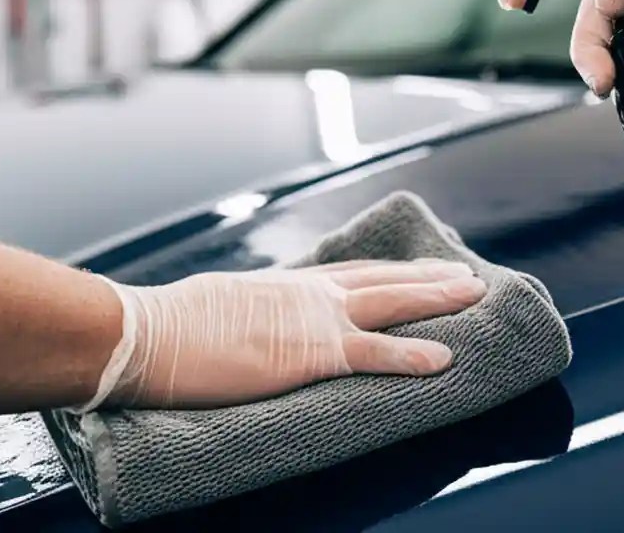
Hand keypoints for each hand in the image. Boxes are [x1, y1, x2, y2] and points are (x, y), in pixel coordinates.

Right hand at [89, 260, 486, 409]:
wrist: (149, 336)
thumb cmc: (169, 327)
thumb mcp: (219, 307)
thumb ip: (249, 312)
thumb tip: (247, 320)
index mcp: (286, 285)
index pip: (352, 274)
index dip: (391, 272)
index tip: (420, 267)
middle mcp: (309, 294)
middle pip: (384, 279)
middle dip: (428, 276)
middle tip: (467, 273)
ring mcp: (314, 320)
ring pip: (392, 302)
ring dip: (437, 298)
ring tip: (474, 293)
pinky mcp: (312, 353)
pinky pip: (375, 353)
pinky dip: (413, 355)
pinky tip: (445, 357)